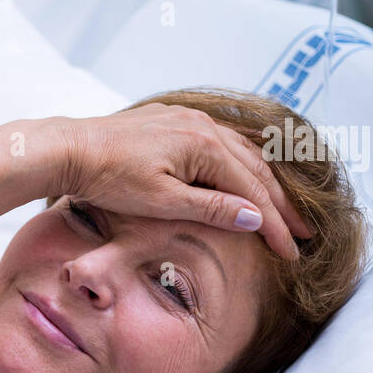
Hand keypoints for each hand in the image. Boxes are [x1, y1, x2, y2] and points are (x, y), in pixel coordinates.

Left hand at [50, 104, 313, 260]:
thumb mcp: (162, 202)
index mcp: (206, 146)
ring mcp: (187, 119)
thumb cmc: (108, 179)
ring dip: (263, 182)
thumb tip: (255, 219)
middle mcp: (204, 125)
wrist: (68, 149)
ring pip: (240, 152)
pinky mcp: (171, 120)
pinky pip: (218, 141)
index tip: (291, 252)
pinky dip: (238, 162)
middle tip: (304, 233)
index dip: (275, 225)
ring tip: (282, 208)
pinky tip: (243, 173)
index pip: (252, 192)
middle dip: (280, 204)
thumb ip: (211, 209)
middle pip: (255, 169)